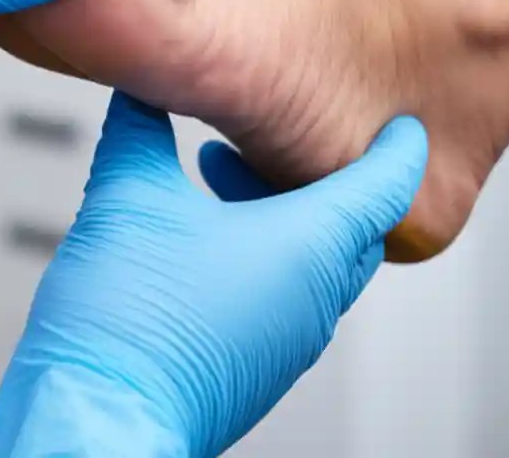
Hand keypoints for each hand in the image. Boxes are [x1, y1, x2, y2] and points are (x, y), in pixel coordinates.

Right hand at [0, 92, 426, 456]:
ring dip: (282, 215)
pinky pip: (288, 299)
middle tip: (271, 141)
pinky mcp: (260, 367)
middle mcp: (315, 297)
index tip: (405, 128)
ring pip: (317, 263)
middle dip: (317, 175)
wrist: (102, 417)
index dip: (398, 149)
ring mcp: (291, 340)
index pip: (385, 187)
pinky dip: (267, 258)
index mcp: (310, 247)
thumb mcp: (127, 195)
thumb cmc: (128, 320)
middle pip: (352, 224)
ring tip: (212, 181)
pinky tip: (203, 243)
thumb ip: (140, 128)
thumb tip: (139, 90)